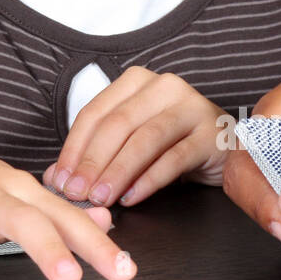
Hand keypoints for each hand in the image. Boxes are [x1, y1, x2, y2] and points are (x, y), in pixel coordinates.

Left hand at [41, 67, 226, 207]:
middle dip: (92, 162)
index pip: (94, 113)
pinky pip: (174, 158)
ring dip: (118, 172)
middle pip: (117, 125)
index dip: (73, 148)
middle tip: (77, 193)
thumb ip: (96, 154)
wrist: (226, 145)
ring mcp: (190, 107)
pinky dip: (148, 180)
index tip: (58, 180)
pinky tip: (131, 197)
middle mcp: (163, 87)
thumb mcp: (131, 142)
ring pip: (144, 140)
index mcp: (136, 82)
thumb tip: (54, 178)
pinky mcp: (211, 133)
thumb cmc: (172, 142)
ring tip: (102, 198)